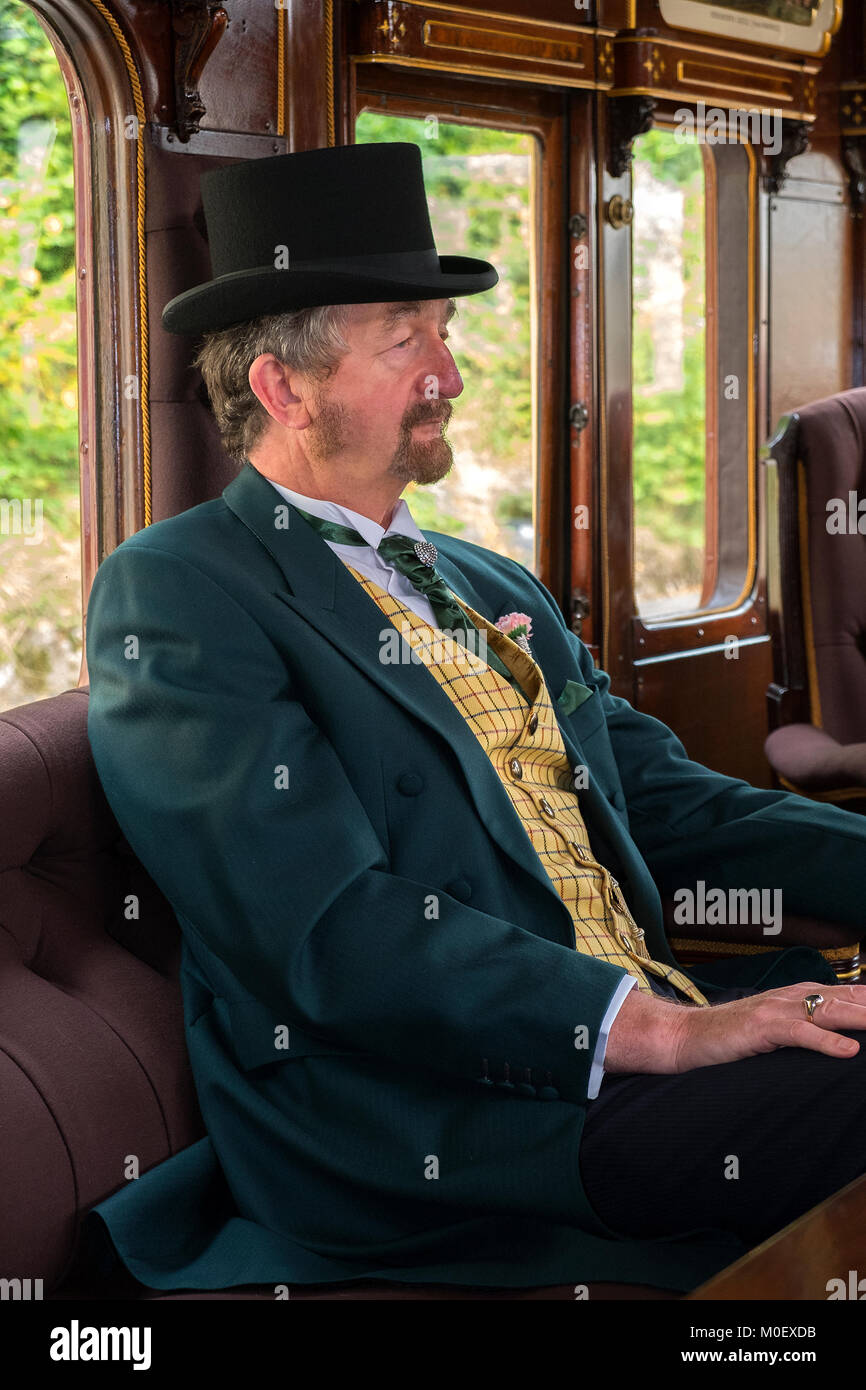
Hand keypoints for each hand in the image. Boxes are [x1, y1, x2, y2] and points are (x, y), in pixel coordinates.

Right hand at [669, 981, 865, 1073]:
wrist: (689, 1035)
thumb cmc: (737, 1036)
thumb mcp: (783, 1028)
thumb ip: (815, 1026)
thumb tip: (850, 1039)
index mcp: (805, 994)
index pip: (856, 994)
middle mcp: (796, 995)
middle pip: (853, 1000)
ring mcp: (779, 1009)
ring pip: (832, 1011)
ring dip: (864, 1019)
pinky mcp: (762, 1027)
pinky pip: (800, 1033)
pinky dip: (826, 1042)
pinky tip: (848, 1051)